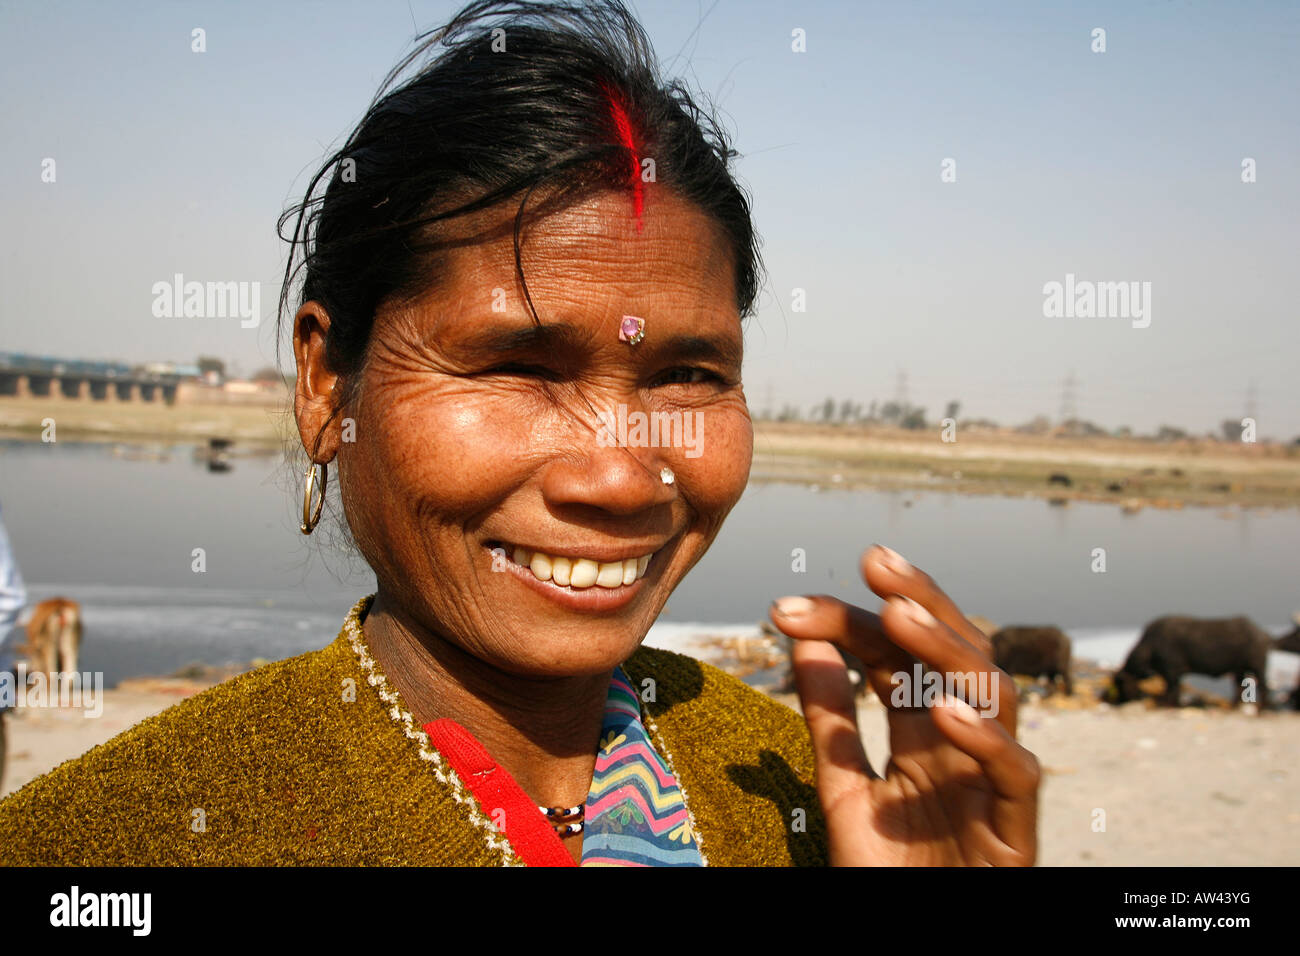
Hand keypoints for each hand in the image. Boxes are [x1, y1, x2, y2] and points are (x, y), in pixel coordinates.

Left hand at [769, 544, 1038, 865]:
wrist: (915, 940)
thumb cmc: (887, 874)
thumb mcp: (843, 789)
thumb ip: (828, 719)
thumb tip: (801, 636)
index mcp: (921, 730)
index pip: (892, 655)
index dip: (849, 622)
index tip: (788, 605)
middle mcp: (961, 742)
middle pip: (954, 652)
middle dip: (918, 601)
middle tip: (875, 562)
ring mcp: (991, 781)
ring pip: (995, 693)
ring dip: (947, 650)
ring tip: (896, 615)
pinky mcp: (1015, 831)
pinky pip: (1016, 773)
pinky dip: (984, 736)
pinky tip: (940, 707)